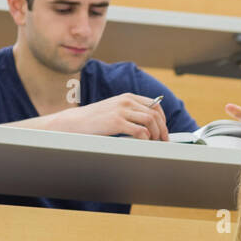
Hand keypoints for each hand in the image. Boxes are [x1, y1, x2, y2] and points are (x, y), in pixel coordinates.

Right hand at [47, 92, 169, 139]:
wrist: (76, 122)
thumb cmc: (95, 119)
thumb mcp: (115, 110)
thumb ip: (130, 113)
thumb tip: (148, 125)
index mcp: (128, 97)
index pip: (155, 104)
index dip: (163, 118)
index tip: (164, 129)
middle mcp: (126, 101)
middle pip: (155, 114)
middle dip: (163, 129)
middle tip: (164, 140)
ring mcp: (121, 111)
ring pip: (150, 121)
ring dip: (157, 134)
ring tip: (155, 143)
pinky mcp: (116, 122)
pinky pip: (140, 131)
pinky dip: (146, 138)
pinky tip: (144, 143)